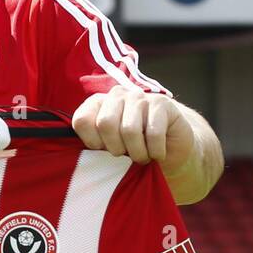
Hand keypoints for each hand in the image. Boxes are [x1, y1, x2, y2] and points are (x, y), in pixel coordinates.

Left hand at [70, 87, 193, 173]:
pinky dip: (155, 151)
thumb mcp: (108, 148)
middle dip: (116, 148)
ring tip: (142, 157)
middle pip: (105, 123)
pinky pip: (153, 133)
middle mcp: (117, 95)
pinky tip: (157, 154)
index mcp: (97, 104)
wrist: (170, 149)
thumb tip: (82, 154)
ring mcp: (140, 97)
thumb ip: (93, 145)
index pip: (82, 120)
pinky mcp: (162, 104)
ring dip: (137, 153)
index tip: (104, 150)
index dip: (92, 142)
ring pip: (129, 130)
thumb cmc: (133, 149)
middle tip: (126, 156)